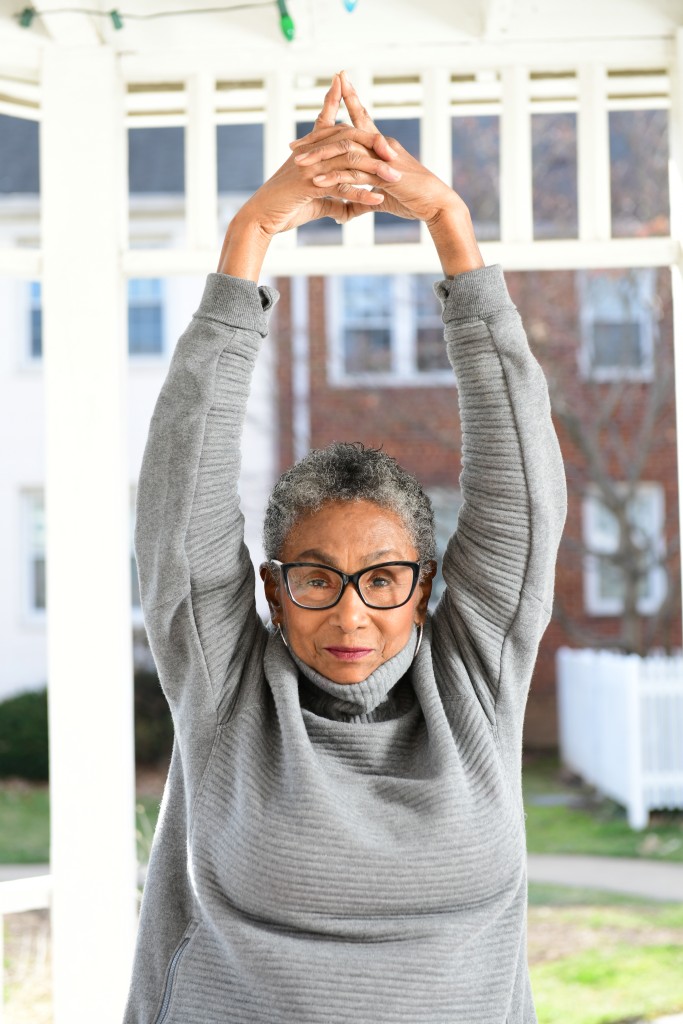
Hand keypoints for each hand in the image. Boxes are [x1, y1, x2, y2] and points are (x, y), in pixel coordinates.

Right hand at [235, 74, 402, 237]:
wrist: (260, 219)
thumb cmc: (284, 209)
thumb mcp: (315, 203)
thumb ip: (334, 202)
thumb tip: (347, 209)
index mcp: (310, 152)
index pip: (327, 122)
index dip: (334, 101)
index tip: (343, 82)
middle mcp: (311, 154)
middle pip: (347, 138)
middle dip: (373, 143)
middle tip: (394, 153)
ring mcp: (310, 168)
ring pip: (349, 162)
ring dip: (374, 170)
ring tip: (394, 178)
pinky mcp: (308, 185)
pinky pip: (341, 187)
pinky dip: (361, 194)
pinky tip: (377, 200)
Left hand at [291, 70, 463, 226]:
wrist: (437, 204)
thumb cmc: (414, 198)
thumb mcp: (382, 197)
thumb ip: (362, 198)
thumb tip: (345, 210)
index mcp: (380, 145)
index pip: (359, 119)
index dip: (346, 101)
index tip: (330, 89)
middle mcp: (380, 145)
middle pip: (343, 134)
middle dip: (317, 138)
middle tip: (293, 146)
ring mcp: (383, 158)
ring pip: (346, 151)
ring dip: (320, 158)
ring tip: (298, 165)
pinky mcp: (385, 176)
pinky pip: (355, 173)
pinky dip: (335, 178)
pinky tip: (318, 182)